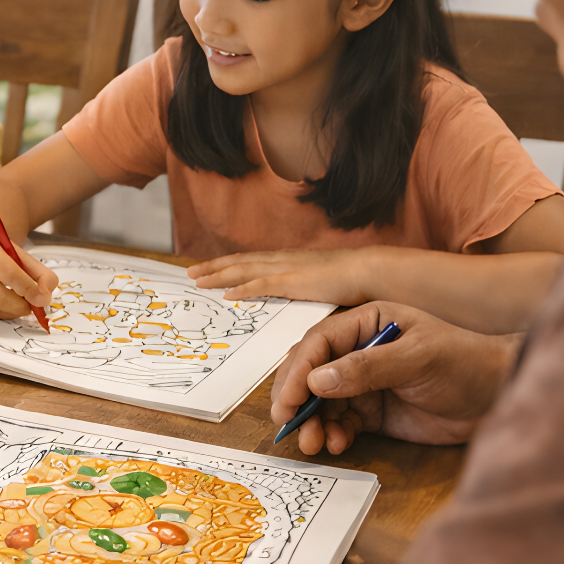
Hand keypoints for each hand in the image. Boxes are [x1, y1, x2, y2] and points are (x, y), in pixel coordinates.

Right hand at [0, 237, 60, 319]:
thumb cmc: (5, 258)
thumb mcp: (25, 259)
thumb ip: (43, 276)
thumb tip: (43, 298)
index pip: (10, 274)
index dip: (29, 289)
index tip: (42, 299)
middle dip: (21, 306)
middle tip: (33, 307)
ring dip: (13, 311)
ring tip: (21, 303)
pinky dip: (3, 313)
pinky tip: (7, 303)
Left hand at [189, 247, 376, 303]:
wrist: (373, 273)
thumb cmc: (352, 281)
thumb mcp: (320, 285)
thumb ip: (303, 291)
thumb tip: (294, 302)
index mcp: (289, 261)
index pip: (252, 262)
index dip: (228, 265)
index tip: (209, 269)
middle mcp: (284, 261)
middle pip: (241, 262)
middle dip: (214, 267)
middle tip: (190, 272)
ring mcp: (289, 269)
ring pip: (245, 270)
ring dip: (219, 275)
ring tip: (198, 280)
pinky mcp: (296, 281)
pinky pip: (264, 285)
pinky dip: (244, 289)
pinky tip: (227, 295)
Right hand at [270, 302, 519, 454]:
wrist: (501, 396)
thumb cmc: (465, 364)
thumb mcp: (417, 360)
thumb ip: (367, 368)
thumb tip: (316, 381)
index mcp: (367, 323)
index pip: (319, 342)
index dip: (298, 370)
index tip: (288, 399)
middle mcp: (359, 350)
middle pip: (311, 371)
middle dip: (296, 398)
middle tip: (286, 423)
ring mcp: (365, 383)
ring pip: (321, 401)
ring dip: (312, 422)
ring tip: (313, 443)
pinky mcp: (374, 412)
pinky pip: (341, 422)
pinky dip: (333, 434)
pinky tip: (338, 444)